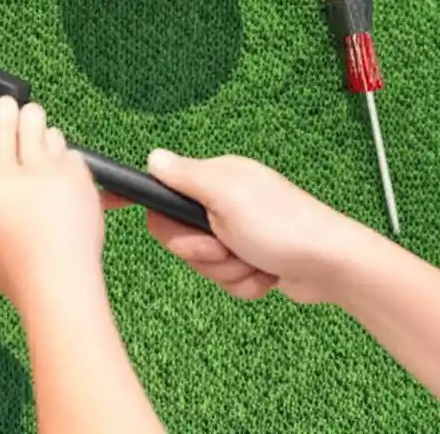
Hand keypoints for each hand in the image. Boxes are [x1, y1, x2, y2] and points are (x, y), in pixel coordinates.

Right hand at [0, 97, 125, 307]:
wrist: (59, 283)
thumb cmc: (11, 260)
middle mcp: (5, 175)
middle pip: (2, 113)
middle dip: (3, 107)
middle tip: (4, 109)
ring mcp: (44, 172)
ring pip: (37, 120)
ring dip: (33, 127)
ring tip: (34, 152)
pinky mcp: (76, 174)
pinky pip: (66, 146)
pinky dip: (59, 157)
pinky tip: (56, 182)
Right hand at [144, 150, 373, 303]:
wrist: (335, 267)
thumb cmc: (287, 227)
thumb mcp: (228, 196)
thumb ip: (185, 177)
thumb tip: (152, 156)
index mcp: (215, 180)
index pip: (161, 187)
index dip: (134, 196)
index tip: (104, 201)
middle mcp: (223, 203)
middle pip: (176, 234)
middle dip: (199, 251)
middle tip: (225, 246)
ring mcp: (237, 232)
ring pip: (201, 262)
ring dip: (227, 270)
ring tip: (255, 261)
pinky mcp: (250, 259)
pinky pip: (225, 280)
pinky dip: (244, 283)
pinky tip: (266, 274)